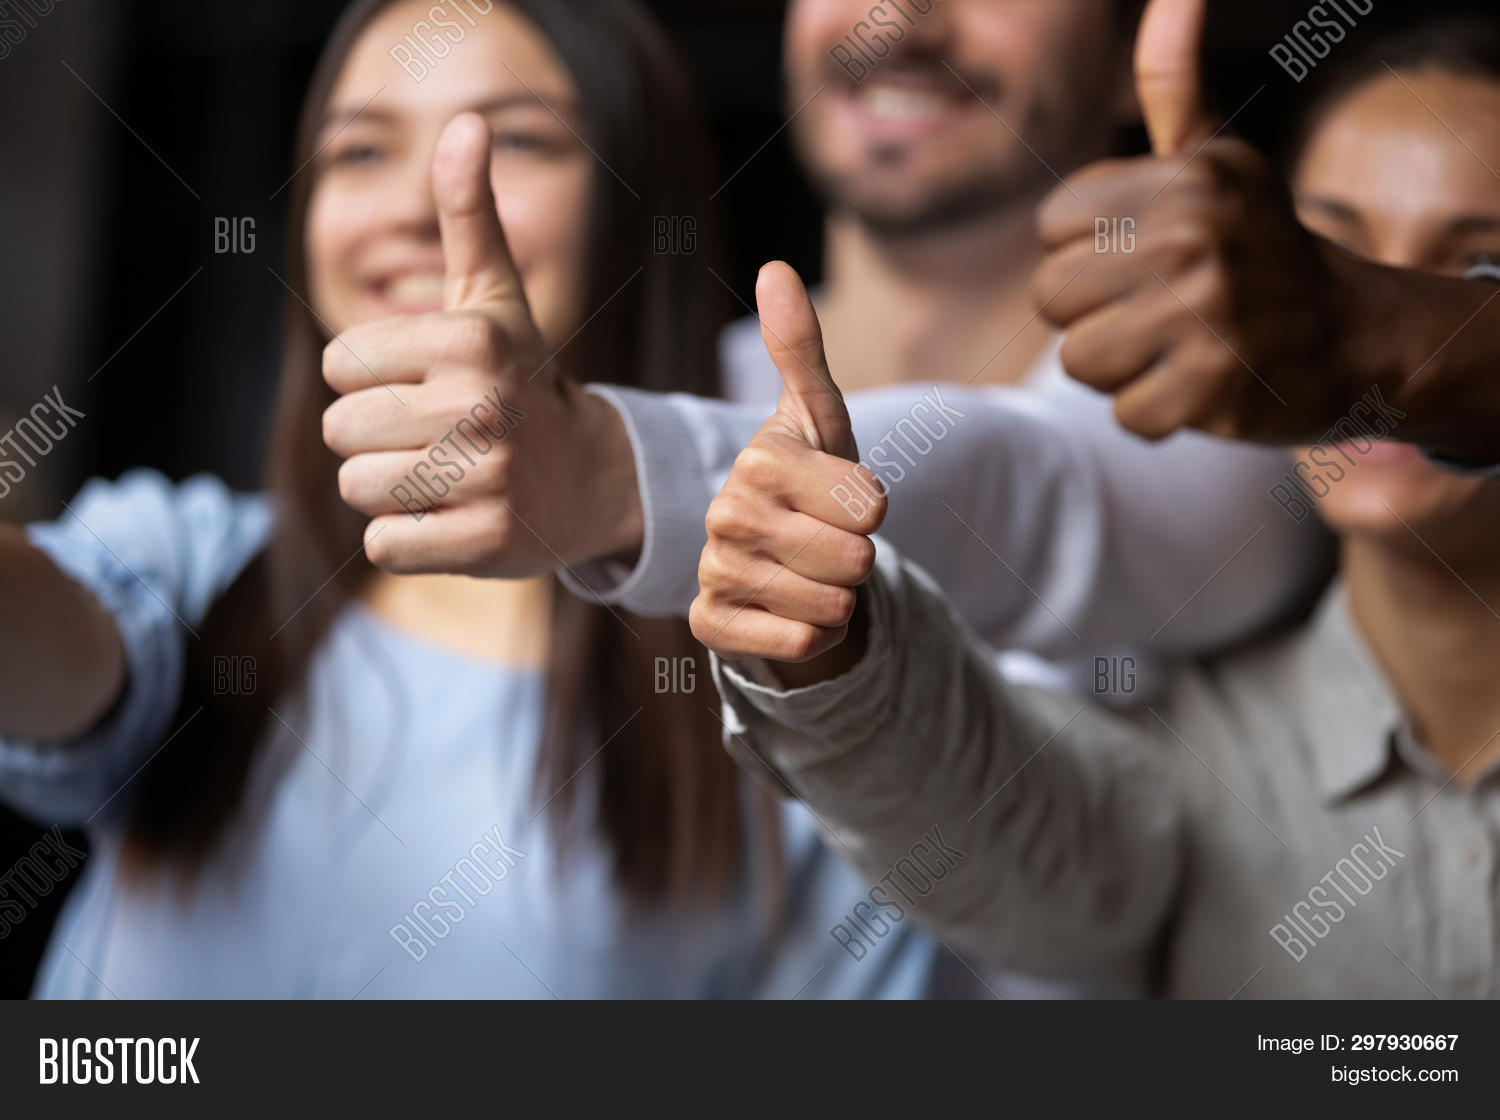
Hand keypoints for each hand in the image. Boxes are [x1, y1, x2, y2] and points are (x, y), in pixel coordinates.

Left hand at [321, 112, 639, 577]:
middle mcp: (482, 408)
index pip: (338, 366)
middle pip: (341, 430)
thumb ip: (468, 214)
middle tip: (435, 437)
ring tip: (444, 477)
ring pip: (359, 489)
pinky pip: (386, 546)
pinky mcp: (485, 543)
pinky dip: (408, 539)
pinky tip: (454, 518)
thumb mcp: (496, 298)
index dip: (370, 379)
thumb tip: (466, 120)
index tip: (428, 385)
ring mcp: (487, 480)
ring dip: (390, 489)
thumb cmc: (522, 380)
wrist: (591, 477)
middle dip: (375, 438)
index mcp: (470, 343)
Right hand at [689, 263, 881, 683]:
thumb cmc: (810, 479)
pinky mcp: (710, 624)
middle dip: (858, 559)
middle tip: (831, 542)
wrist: (776, 557)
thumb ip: (801, 348)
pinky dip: (811, 637)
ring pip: (829, 606)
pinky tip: (792, 611)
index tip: (846, 498)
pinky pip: (796, 645)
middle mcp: (726, 514)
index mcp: (760, 459)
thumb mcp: (820, 417)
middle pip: (852, 559)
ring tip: (812, 573)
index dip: (873, 509)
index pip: (870, 505)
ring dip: (838, 599)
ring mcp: (715, 571)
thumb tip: (774, 267)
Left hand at [1033, 0, 1366, 442]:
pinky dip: (1159, 412)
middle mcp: (1194, 239)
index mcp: (1183, 181)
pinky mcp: (1211, 390)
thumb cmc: (1259, 244)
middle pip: (1052, 297)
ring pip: (1080, 360)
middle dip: (1096, 313)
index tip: (1144, 256)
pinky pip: (1125, 415)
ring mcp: (1204, 317)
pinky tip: (1203, 382)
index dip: (1088, 252)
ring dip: (1123, 366)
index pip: (1053, 228)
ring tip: (1180, 344)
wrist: (1353, 335)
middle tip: (1160, 309)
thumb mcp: (1218, 159)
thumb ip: (1172, 83)